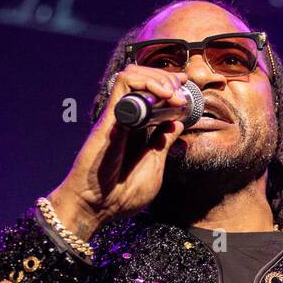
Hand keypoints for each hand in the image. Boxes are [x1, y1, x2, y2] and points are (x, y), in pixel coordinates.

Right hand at [47, 65, 192, 238]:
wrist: (97, 207)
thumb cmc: (121, 195)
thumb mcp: (153, 167)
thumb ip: (163, 143)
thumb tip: (175, 121)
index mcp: (137, 130)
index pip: (150, 95)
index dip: (168, 84)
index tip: (185, 86)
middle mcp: (126, 119)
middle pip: (143, 79)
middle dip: (167, 78)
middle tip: (182, 94)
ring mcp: (117, 116)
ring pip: (133, 75)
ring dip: (158, 78)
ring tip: (174, 94)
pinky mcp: (110, 117)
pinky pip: (124, 85)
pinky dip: (146, 82)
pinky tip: (164, 94)